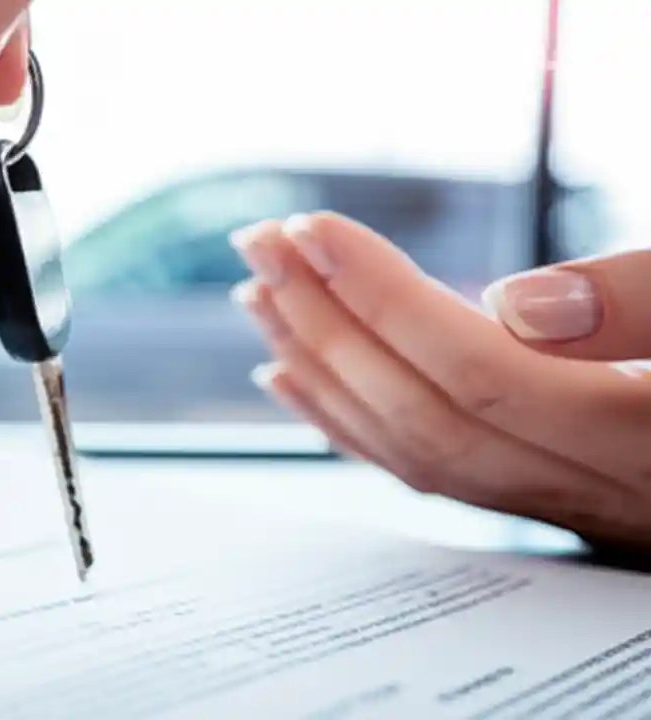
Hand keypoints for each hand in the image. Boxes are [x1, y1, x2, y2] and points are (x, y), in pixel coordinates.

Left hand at [230, 212, 650, 548]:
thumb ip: (647, 308)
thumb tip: (516, 307)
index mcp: (642, 439)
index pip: (481, 372)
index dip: (386, 299)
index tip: (313, 230)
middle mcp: (592, 487)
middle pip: (423, 410)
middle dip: (325, 321)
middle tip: (259, 244)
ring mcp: (566, 499)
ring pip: (412, 447)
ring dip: (320, 365)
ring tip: (258, 293)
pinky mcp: (548, 494)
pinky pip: (424, 471)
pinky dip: (345, 419)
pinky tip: (290, 375)